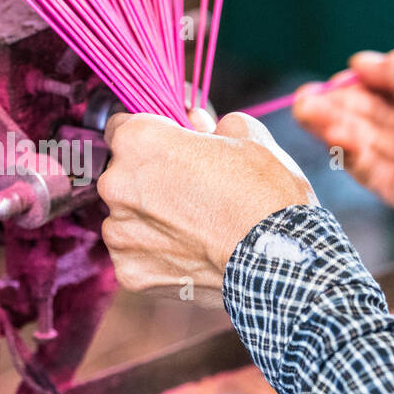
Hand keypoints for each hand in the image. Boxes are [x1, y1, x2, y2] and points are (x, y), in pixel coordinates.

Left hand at [98, 111, 314, 303]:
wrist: (278, 260)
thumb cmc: (264, 192)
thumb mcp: (247, 136)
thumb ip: (210, 124)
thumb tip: (196, 121)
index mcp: (138, 141)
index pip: (118, 128)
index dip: (144, 137)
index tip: (163, 147)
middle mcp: (116, 184)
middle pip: (120, 176)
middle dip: (146, 180)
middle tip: (187, 190)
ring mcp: (119, 232)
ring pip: (125, 219)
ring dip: (148, 220)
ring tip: (192, 227)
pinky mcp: (129, 272)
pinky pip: (134, 256)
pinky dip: (154, 256)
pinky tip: (188, 254)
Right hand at [292, 49, 393, 266]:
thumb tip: (362, 63)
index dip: (366, 81)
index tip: (341, 77)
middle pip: (375, 114)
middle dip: (338, 104)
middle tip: (303, 98)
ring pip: (366, 139)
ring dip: (334, 125)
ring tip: (304, 112)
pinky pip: (370, 168)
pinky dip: (350, 151)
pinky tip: (332, 136)